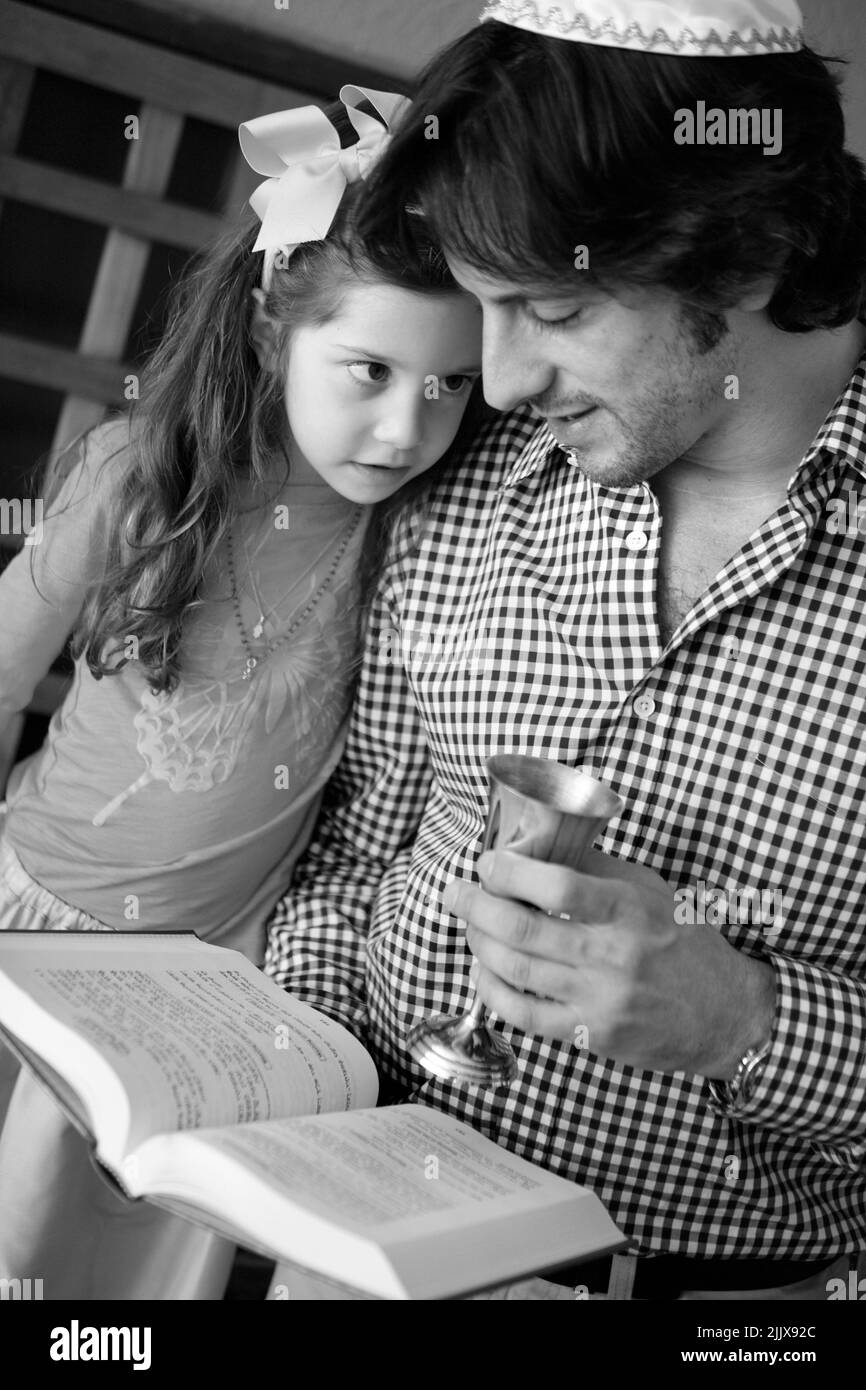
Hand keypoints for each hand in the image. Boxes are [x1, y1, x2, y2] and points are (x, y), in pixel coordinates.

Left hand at [440, 848, 775, 1077]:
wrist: (724, 1013)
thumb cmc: (682, 942)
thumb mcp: (650, 892)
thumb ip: (596, 870)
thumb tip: (535, 847)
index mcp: (630, 909)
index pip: (559, 885)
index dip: (512, 871)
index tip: (487, 863)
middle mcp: (614, 954)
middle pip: (525, 927)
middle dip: (477, 906)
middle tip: (454, 892)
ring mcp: (601, 999)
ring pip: (517, 970)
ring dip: (481, 944)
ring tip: (469, 926)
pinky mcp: (591, 1034)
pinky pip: (525, 1014)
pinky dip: (494, 991)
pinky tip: (484, 971)